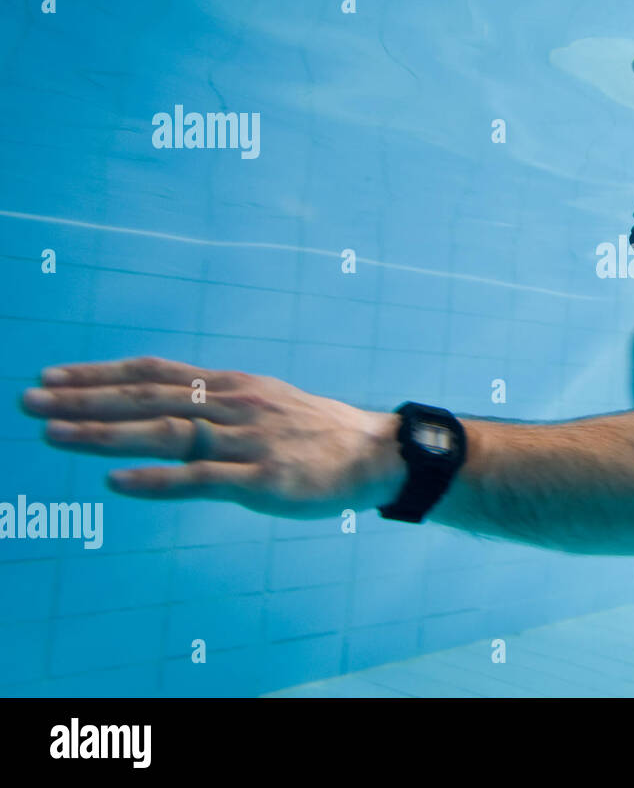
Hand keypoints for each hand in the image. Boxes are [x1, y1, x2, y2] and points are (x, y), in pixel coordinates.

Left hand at [19, 356, 403, 518]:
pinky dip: (156, 481)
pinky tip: (116, 483)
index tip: (51, 377)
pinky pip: (202, 479)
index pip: (154, 373)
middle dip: (85, 400)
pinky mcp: (264, 481)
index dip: (100, 374)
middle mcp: (234, 406)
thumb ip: (215, 403)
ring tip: (54, 433)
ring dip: (105, 433)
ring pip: (166, 433)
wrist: (377, 454)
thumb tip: (163, 403)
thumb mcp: (264, 402)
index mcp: (232, 386)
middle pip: (148, 398)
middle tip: (29, 401)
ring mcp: (247, 443)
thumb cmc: (317, 432)